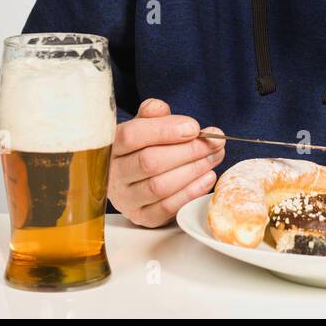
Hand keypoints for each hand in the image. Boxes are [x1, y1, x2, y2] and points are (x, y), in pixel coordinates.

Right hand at [108, 98, 225, 226]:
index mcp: (111, 146)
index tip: (194, 127)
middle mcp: (114, 175)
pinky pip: (167, 208)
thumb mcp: (143, 125)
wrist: (133, 179)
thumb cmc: (142, 147)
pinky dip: (191, 192)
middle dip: (188, 151)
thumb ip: (152, 114)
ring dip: (193, 170)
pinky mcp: (142, 218)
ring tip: (215, 156)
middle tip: (214, 142)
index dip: (165, 130)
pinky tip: (208, 177)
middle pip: (149, 162)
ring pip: (159, 186)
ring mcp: (126, 199)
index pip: (132, 136)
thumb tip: (161, 108)